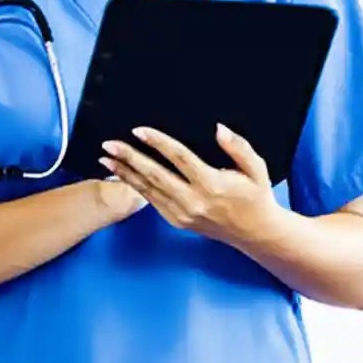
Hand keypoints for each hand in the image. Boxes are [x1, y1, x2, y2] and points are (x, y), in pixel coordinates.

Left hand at [99, 124, 280, 246]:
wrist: (255, 233)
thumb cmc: (256, 196)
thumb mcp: (257, 169)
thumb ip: (239, 148)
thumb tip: (218, 129)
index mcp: (212, 185)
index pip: (179, 158)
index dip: (158, 142)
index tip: (139, 131)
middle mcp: (193, 201)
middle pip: (155, 175)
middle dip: (129, 158)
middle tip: (109, 145)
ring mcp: (182, 214)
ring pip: (148, 190)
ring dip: (125, 173)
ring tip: (106, 158)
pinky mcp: (177, 221)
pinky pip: (151, 201)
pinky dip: (134, 187)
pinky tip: (123, 175)